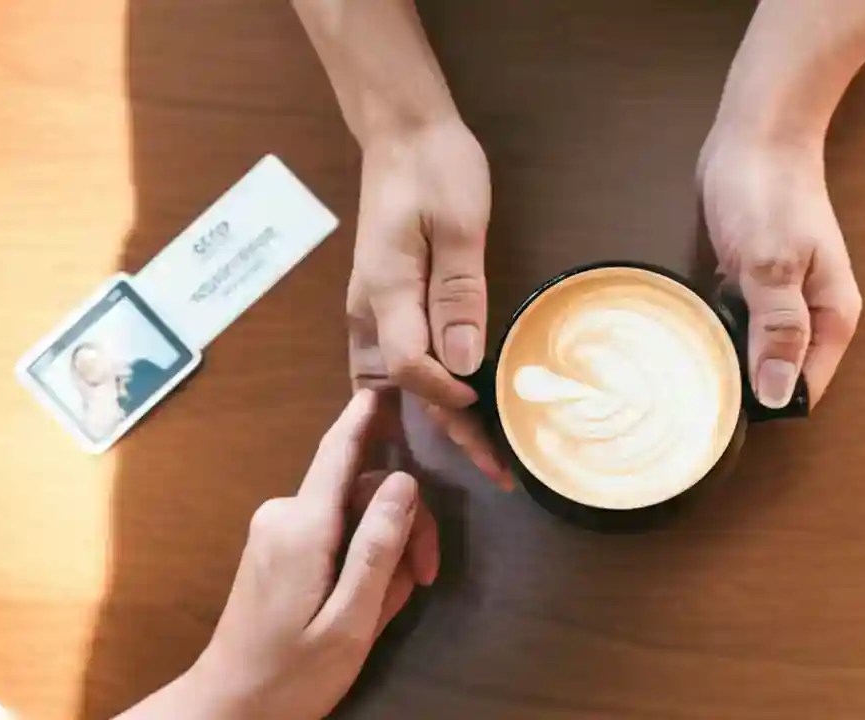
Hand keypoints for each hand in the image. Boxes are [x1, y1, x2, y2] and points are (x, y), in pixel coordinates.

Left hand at [118, 390, 439, 719]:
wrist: (227, 708)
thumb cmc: (292, 674)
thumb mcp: (350, 620)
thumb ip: (379, 548)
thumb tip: (406, 481)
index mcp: (302, 526)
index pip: (339, 451)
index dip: (366, 415)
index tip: (389, 378)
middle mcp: (284, 514)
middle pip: (361, 491)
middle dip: (401, 525)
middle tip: (424, 578)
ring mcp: (275, 530)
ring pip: (350, 514)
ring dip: (381, 548)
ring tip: (391, 601)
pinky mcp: (275, 547)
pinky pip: (332, 532)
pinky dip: (358, 556)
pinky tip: (365, 598)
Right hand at [347, 120, 511, 488]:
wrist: (402, 132)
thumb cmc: (434, 168)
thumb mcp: (456, 223)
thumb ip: (459, 293)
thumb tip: (463, 363)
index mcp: (385, 293)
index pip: (411, 368)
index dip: (449, 397)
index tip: (488, 411)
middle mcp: (369, 311)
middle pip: (402, 387)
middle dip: (447, 430)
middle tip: (495, 469)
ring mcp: (371, 308)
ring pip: (392, 381)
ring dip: (433, 418)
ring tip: (478, 453)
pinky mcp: (384, 301)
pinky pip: (395, 361)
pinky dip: (422, 393)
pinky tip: (451, 409)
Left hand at [698, 132, 861, 407]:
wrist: (757, 132)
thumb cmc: (767, 193)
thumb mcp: (771, 266)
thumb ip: (777, 330)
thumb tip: (779, 395)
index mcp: (832, 316)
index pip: (805, 387)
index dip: (768, 406)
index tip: (721, 417)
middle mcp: (811, 314)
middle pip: (780, 373)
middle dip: (742, 388)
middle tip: (692, 399)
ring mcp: (782, 297)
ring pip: (754, 349)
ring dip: (725, 359)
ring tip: (683, 374)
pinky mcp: (753, 281)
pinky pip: (735, 322)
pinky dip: (715, 330)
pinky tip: (687, 336)